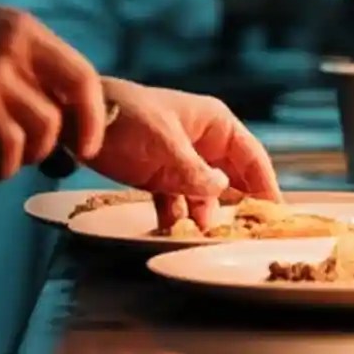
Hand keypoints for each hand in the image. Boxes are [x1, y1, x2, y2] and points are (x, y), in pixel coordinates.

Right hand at [0, 0, 106, 182]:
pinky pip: (11, 148)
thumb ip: (17, 67)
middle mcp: (20, 45)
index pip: (82, 72)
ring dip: (27, 158)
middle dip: (80, 137)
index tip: (87, 141)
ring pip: (46, 130)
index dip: (93, 112)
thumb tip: (51, 116)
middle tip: (63, 164)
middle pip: (78, 98)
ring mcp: (0, 71)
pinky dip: (1, 168)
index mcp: (23, 28)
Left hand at [84, 77, 280, 229]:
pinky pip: (177, 202)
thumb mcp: (164, 143)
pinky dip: (177, 217)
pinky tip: (175, 230)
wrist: (77, 118)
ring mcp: (181, 162)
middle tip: (245, 234)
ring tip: (206, 237)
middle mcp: (203, 143)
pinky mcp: (158, 178)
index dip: (266, 185)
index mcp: (214, 124)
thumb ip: (194, 171)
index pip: (251, 157)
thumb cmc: (126, 116)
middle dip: (238, 206)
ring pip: (205, 196)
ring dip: (205, 216)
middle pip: (233, 179)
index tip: (276, 214)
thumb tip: (222, 191)